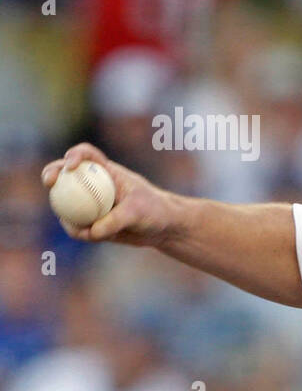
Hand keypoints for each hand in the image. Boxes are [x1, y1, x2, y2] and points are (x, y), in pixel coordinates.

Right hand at [41, 143, 177, 247]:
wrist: (162, 228)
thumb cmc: (155, 211)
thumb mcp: (139, 212)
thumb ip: (116, 220)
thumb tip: (92, 231)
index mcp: (107, 171)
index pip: (86, 155)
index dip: (74, 155)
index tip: (70, 165)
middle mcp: (93, 183)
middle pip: (65, 173)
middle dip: (51, 172)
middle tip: (49, 182)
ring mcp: (88, 201)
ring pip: (65, 201)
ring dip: (63, 210)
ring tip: (80, 227)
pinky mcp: (89, 220)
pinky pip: (75, 224)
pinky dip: (77, 230)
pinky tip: (88, 236)